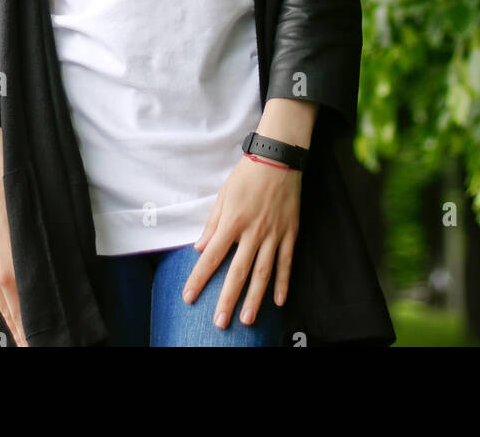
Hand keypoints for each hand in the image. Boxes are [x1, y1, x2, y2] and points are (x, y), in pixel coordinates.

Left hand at [181, 153, 300, 327]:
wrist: (279, 157)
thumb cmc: (247, 174)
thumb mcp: (224, 195)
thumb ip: (212, 223)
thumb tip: (200, 247)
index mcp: (232, 221)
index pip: (212, 256)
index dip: (199, 278)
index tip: (189, 297)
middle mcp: (253, 231)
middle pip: (238, 271)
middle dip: (228, 298)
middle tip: (220, 322)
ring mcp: (274, 234)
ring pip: (263, 272)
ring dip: (254, 298)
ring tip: (246, 319)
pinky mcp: (290, 233)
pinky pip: (286, 262)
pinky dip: (283, 283)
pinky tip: (278, 301)